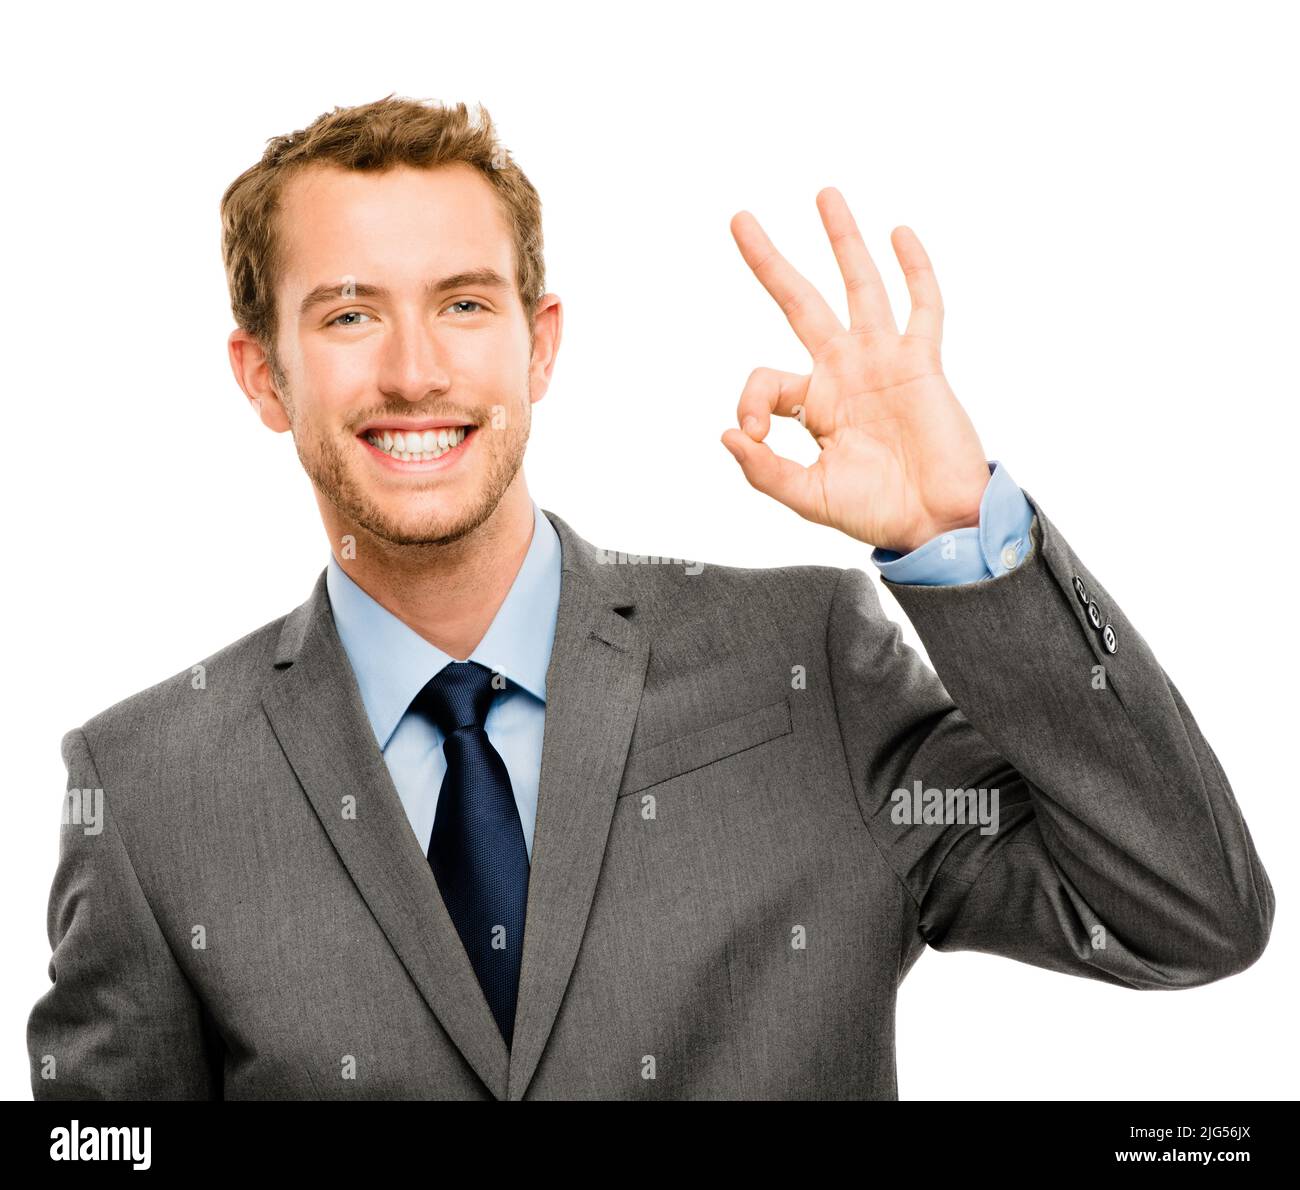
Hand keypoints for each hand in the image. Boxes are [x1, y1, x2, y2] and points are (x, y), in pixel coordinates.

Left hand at [722, 188, 990, 553]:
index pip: (764, 379)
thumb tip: (727, 434)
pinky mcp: (922, 362)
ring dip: (843, 241)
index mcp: (813, 404)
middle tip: (738, 220)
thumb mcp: (807, 496)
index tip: (755, 433)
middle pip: (799, 302)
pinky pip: (923, 307)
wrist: (935, 521)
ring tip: (824, 195)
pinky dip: (915, 270)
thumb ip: (763, 470)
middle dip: (769, 262)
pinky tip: (900, 233)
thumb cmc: (876, 511)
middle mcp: (844, 371)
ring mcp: (883, 360)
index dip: (749, 402)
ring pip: (860, 287)